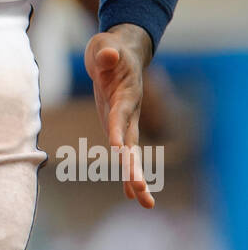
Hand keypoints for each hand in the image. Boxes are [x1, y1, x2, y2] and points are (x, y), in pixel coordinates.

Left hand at [84, 23, 154, 208]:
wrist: (121, 52)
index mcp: (124, 94)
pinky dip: (126, 171)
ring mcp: (124, 121)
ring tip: (145, 203)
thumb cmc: (109, 49)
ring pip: (131, 152)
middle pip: (132, 142)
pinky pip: (124, 151)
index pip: (120, 114)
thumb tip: (108, 55)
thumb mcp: (104, 46)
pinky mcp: (118, 125)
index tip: (119, 149)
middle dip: (134, 166)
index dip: (118, 130)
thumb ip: (106, 54)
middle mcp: (128, 112)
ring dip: (135, 176)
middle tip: (140, 190)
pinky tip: (130, 194)